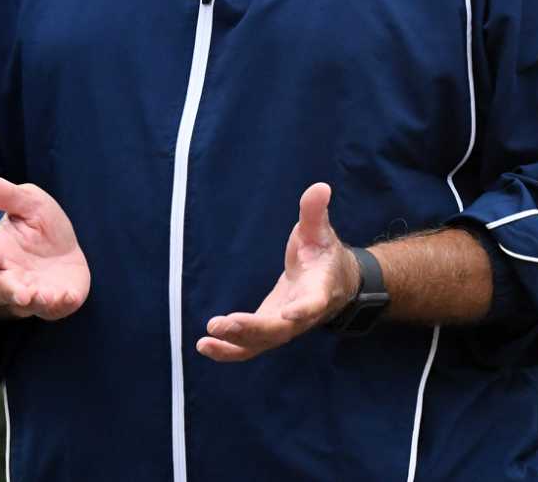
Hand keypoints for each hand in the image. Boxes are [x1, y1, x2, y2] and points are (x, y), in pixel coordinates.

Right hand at [0, 173, 90, 320]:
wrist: (63, 251)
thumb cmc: (37, 228)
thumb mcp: (28, 203)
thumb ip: (6, 195)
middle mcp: (8, 277)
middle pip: (0, 288)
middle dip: (10, 291)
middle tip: (21, 293)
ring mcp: (30, 292)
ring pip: (24, 304)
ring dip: (33, 301)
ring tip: (43, 295)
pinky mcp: (52, 304)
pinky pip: (53, 310)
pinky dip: (59, 305)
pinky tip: (67, 296)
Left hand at [197, 182, 358, 362]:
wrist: (332, 282)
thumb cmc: (323, 254)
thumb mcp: (321, 231)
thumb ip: (315, 213)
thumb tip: (319, 188)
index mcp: (318, 290)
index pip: (312, 304)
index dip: (302, 310)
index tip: (290, 314)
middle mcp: (301, 317)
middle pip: (278, 330)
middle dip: (252, 329)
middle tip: (224, 323)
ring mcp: (284, 328)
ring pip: (260, 343)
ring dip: (234, 343)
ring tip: (207, 339)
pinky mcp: (268, 330)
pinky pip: (249, 346)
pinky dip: (228, 349)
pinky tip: (205, 344)